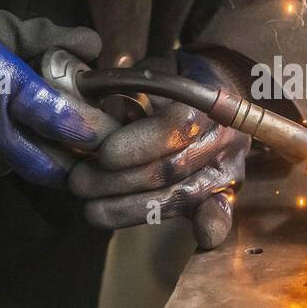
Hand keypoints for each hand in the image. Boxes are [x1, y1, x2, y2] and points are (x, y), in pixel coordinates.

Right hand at [0, 8, 117, 186]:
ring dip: (9, 154)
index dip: (87, 131)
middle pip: (44, 166)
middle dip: (64, 165)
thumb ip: (43, 38)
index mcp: (2, 82)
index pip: (60, 118)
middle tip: (73, 156)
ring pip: (3, 167)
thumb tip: (92, 45)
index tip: (101, 134)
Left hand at [68, 53, 250, 248]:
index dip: (140, 143)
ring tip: (92, 210)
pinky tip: (200, 239)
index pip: (177, 125)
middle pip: (172, 169)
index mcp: (207, 98)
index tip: (104, 155)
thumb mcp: (154, 69)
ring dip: (132, 209)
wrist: (221, 92)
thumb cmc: (177, 79)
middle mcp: (224, 135)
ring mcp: (228, 167)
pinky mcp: (227, 192)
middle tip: (78, 182)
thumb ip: (126, 81)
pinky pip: (222, 213)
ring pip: (181, 197)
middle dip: (119, 181)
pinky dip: (212, 227)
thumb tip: (86, 93)